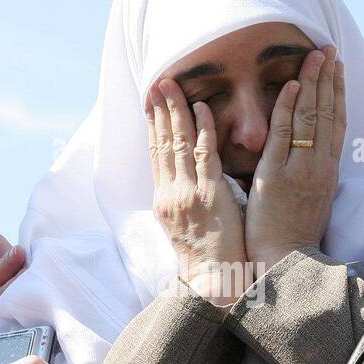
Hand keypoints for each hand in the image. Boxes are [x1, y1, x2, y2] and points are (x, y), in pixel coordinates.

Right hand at [146, 77, 249, 303]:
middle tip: (156, 81)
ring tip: (173, 85)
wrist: (213, 282)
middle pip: (161, 143)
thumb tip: (185, 179)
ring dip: (176, 110)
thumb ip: (183, 199)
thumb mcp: (184, 227)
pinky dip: (202, 128)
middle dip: (159, 110)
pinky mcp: (210, 195)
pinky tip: (202, 108)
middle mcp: (170, 193)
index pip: (155, 154)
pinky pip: (204, 155)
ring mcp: (188, 193)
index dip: (152, 125)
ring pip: (178, 143)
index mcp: (163, 200)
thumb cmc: (206, 258)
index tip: (150, 102)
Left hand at [245, 46, 345, 271]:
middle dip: (328, 78)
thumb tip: (312, 156)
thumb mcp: (311, 201)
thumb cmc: (293, 236)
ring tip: (315, 55)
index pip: (336, 124)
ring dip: (313, 83)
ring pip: (311, 117)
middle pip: (328, 113)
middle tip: (328, 49)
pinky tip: (294, 84)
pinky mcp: (277, 175)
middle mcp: (319, 167)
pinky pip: (285, 134)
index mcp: (327, 172)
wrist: (285, 261)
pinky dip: (290, 107)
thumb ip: (312, 175)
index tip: (337, 68)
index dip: (337, 93)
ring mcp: (300, 169)